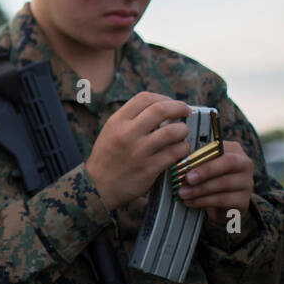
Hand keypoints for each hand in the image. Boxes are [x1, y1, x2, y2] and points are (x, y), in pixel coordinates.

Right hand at [85, 92, 191, 210]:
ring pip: (172, 131)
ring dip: (183, 130)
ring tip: (182, 133)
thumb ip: (130, 119)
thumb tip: (159, 108)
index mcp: (117, 121)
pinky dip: (183, 148)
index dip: (163, 97)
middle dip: (179, 108)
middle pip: (160, 109)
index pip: (144, 98)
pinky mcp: (149, 168)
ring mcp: (139, 151)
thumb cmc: (107, 158)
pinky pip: (175, 152)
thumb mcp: (111, 132)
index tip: (171, 103)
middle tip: (186, 112)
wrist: (97, 186)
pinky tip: (181, 149)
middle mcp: (127, 133)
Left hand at [177, 140, 253, 226]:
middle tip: (187, 178)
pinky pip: (224, 199)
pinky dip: (204, 201)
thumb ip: (194, 159)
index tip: (183, 161)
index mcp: (233, 150)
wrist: (220, 205)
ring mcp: (247, 183)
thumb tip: (175, 155)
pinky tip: (190, 202)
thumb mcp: (201, 166)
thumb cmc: (206, 179)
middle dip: (205, 170)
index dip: (201, 154)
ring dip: (200, 189)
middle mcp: (245, 164)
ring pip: (224, 183)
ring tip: (183, 193)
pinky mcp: (244, 201)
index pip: (220, 147)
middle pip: (228, 163)